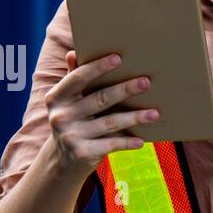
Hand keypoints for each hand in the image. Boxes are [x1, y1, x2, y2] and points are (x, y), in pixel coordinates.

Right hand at [44, 50, 161, 179]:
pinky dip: (127, 142)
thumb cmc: (74, 118)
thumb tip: (73, 52)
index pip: (78, 78)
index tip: (118, 58)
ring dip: (135, 117)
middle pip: (100, 99)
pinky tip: (141, 140)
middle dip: (125, 89)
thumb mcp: (69, 99)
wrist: (62, 160)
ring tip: (155, 113)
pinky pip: (110, 145)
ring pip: (110, 122)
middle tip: (147, 81)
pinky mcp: (81, 153)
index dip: (98, 67)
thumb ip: (73, 77)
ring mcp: (70, 136)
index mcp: (57, 97)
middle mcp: (61, 116)